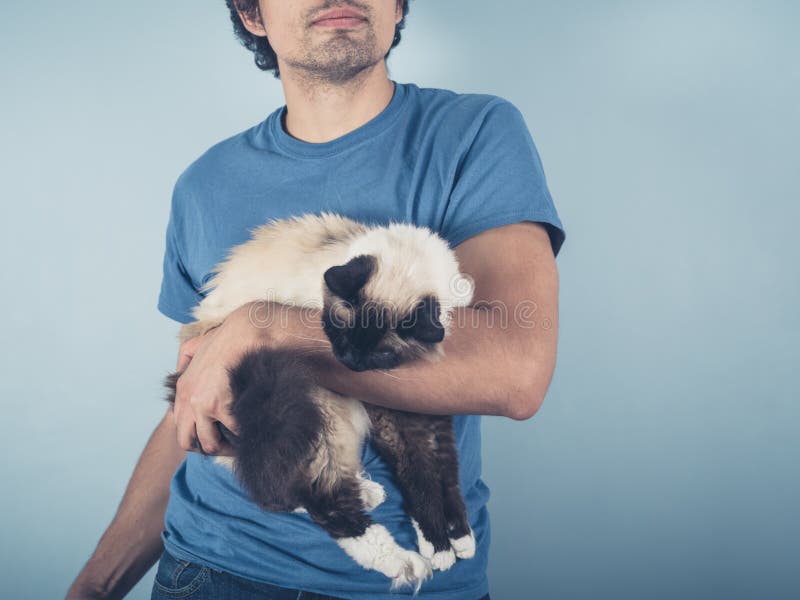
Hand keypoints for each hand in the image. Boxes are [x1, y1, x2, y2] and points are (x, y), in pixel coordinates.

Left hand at [173, 304, 264, 455]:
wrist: (245, 333)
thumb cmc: (227, 337)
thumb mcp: (197, 344)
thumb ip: (186, 356)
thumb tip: (183, 365)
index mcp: (183, 388)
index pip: (181, 426)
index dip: (197, 434)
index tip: (214, 434)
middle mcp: (189, 400)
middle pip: (188, 442)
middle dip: (207, 447)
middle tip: (225, 446)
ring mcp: (204, 406)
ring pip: (210, 444)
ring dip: (225, 447)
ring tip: (240, 443)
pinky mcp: (222, 408)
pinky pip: (233, 433)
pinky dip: (243, 435)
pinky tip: (251, 430)